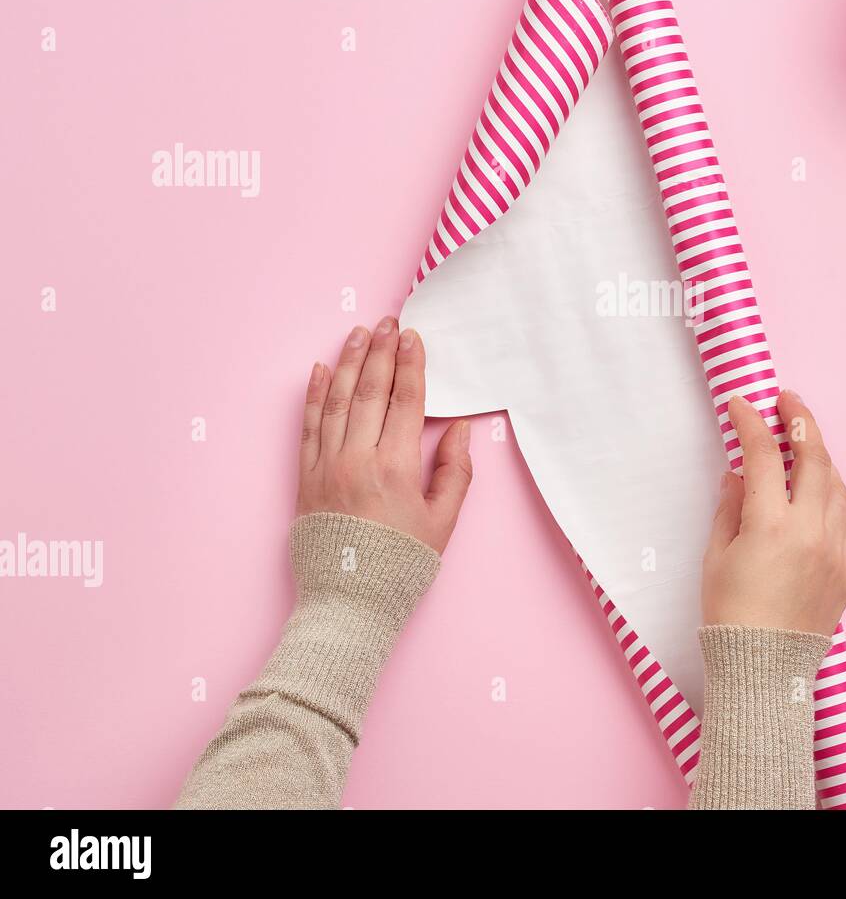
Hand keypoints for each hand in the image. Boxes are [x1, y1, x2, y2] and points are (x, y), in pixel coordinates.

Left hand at [297, 318, 471, 553]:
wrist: (348, 603)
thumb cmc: (398, 566)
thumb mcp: (442, 523)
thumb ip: (454, 473)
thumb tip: (458, 430)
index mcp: (395, 468)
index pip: (405, 402)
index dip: (411, 365)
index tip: (413, 337)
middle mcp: (357, 459)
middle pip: (370, 392)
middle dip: (381, 352)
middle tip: (388, 322)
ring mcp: (326, 466)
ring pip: (337, 401)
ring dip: (349, 362)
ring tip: (358, 334)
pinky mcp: (305, 478)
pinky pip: (308, 426)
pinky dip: (314, 395)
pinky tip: (321, 370)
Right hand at [702, 391, 845, 635]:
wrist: (763, 670)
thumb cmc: (730, 614)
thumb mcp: (717, 556)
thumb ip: (730, 507)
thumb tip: (739, 474)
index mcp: (771, 524)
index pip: (764, 455)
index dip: (751, 423)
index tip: (741, 404)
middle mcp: (811, 530)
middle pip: (815, 458)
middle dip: (802, 421)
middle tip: (788, 401)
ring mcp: (836, 549)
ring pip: (838, 486)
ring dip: (821, 458)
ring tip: (803, 444)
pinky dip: (832, 499)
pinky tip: (817, 497)